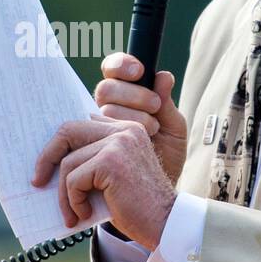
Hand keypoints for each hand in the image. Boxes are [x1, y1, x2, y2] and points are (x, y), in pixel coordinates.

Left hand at [31, 115, 176, 251]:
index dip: (59, 145)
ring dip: (63, 193)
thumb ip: (92, 162)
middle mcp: (123, 130)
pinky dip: (73, 201)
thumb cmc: (137, 207)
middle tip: (37, 181)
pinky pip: (74, 179)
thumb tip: (51, 163)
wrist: (166, 225)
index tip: (44, 166)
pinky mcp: (111, 161)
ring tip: (72, 213)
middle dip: (46, 157)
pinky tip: (84, 214)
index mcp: (124, 129)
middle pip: (67, 131)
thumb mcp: (111, 178)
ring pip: (68, 162)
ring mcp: (118, 143)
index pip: (80, 125)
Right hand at [93, 52, 186, 184]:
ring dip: (129, 116)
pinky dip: (109, 135)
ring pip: (103, 108)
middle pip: (106, 88)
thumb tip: (164, 76)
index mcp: (126, 96)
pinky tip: (131, 140)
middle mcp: (107, 108)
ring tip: (151, 132)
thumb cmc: (164, 160)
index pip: (114, 68)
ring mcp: (97, 128)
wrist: (155, 197)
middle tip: (154, 107)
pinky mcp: (88, 150)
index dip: (121, 64)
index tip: (139, 71)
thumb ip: (167, 105)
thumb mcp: (173, 131)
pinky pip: (87, 134)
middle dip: (132, 94)